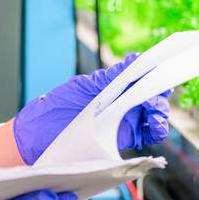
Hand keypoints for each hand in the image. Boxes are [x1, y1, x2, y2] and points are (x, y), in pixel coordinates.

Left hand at [12, 52, 170, 165]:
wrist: (35, 141)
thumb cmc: (54, 110)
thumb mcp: (82, 89)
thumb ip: (110, 78)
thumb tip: (136, 58)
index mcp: (110, 86)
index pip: (139, 77)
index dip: (155, 74)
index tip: (164, 73)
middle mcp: (119, 103)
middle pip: (150, 97)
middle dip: (158, 97)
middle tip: (156, 101)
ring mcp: (121, 122)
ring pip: (151, 117)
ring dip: (159, 116)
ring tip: (155, 120)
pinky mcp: (120, 140)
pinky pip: (144, 135)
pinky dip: (154, 132)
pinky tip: (153, 130)